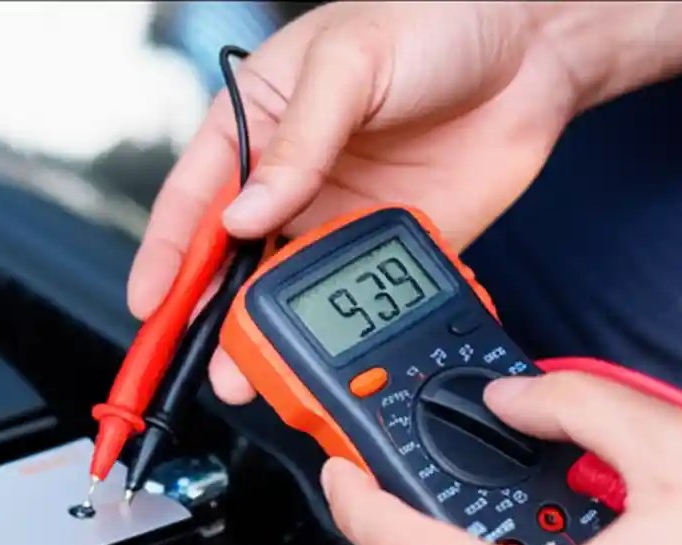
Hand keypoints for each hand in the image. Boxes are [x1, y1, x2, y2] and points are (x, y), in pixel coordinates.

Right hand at [129, 1, 581, 403]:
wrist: (532, 46)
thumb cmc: (431, 20)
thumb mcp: (347, 65)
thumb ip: (296, 143)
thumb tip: (246, 216)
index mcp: (256, 122)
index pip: (193, 198)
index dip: (167, 254)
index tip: (150, 304)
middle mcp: (288, 177)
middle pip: (230, 257)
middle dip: (209, 312)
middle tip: (199, 359)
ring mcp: (335, 214)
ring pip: (283, 286)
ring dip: (264, 333)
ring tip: (251, 373)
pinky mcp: (386, 242)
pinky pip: (351, 292)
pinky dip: (333, 327)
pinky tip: (319, 351)